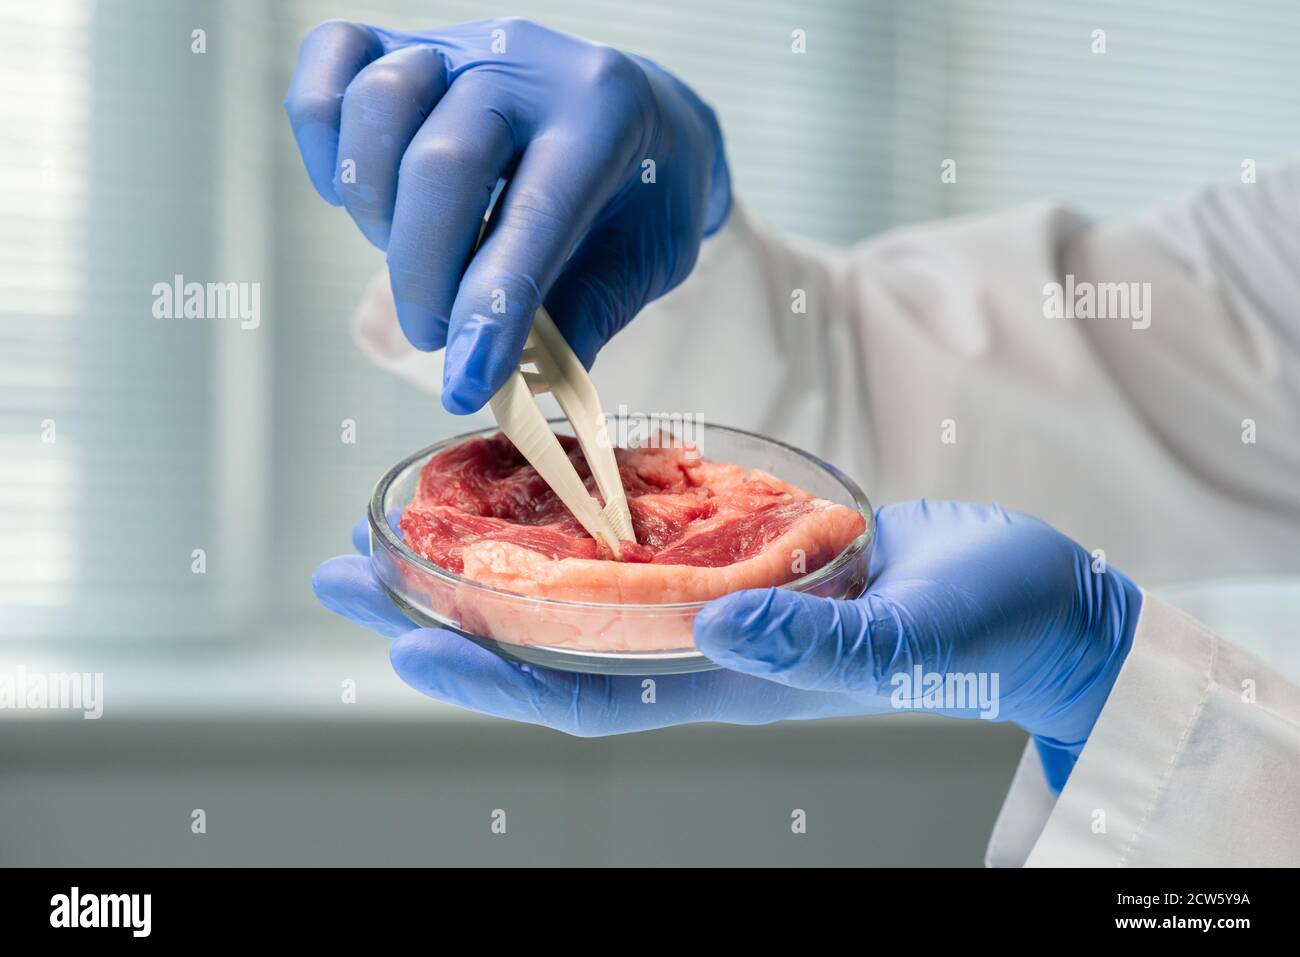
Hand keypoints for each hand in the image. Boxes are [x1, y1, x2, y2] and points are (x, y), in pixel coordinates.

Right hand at [284, 17, 730, 412]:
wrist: (643, 113)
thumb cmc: (642, 193)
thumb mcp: (646, 260)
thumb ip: (588, 313)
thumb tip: (517, 383)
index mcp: (605, 113)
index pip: (537, 214)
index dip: (492, 308)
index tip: (467, 382)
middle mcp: (527, 63)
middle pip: (443, 161)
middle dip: (427, 276)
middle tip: (437, 335)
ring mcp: (459, 42)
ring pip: (379, 106)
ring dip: (379, 210)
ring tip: (416, 255)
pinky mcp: (402, 40)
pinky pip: (332, 64)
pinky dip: (327, 140)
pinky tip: (366, 196)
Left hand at [313, 501, 1140, 788]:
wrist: (1034, 595)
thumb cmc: (987, 625)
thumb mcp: (910, 633)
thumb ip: (817, 637)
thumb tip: (717, 627)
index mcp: (734, 680)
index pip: (585, 695)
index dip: (492, 680)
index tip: (400, 647)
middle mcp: (706, 644)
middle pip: (552, 640)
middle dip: (446, 612)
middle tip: (346, 571)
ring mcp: (721, 597)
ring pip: (584, 586)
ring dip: (495, 556)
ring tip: (412, 516)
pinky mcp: (746, 550)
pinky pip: (644, 535)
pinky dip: (583, 512)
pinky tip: (538, 479)